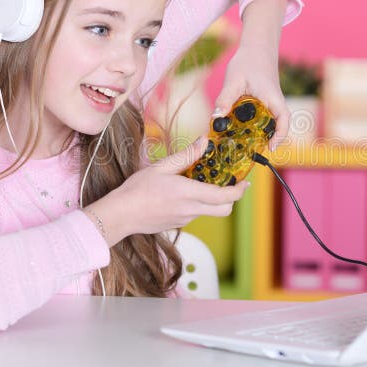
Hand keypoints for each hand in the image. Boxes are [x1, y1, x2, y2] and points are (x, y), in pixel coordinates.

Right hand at [85, 137, 249, 245]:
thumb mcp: (161, 167)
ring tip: (195, 183)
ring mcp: (185, 220)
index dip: (239, 190)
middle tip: (226, 183)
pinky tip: (178, 194)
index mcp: (189, 193)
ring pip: (209, 211)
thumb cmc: (137, 190)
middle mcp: (191, 210)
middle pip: (224, 210)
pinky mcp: (177, 224)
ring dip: (210, 200)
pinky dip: (194, 204)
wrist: (120, 215)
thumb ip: (186, 156)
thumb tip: (204, 142)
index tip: (245, 183)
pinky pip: (194, 214)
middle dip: (230, 198)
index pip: (224, 196)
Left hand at [213, 0, 290, 150]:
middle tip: (247, 152)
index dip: (280, 136)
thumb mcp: (234, 79)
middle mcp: (274, 104)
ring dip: (257, 135)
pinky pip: (260, 120)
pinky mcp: (263, 105)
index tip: (271, 148)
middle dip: (264, 141)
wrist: (256, 48)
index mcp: (273, 98)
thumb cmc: (249, 61)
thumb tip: (216, 118)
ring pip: (267, 125)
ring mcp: (269, 105)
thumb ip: (225, 98)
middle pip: (276, 128)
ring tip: (238, 144)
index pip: (284, 120)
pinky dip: (251, 127)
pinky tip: (235, 130)